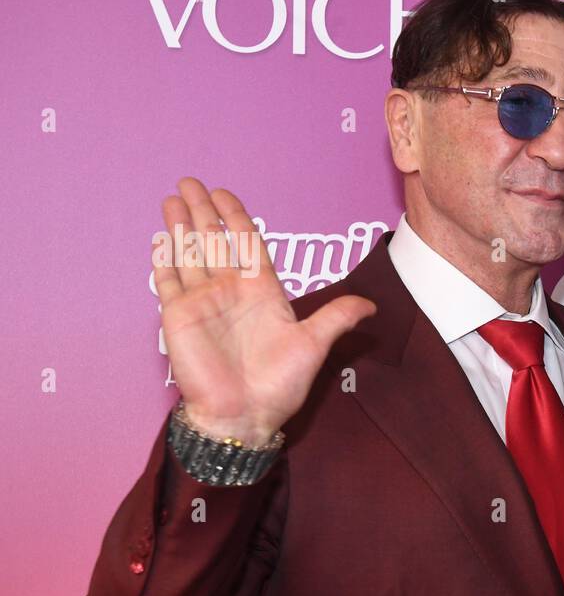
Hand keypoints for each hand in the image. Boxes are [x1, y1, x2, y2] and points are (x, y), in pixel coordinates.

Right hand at [155, 177, 376, 444]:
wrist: (245, 415)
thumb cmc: (279, 385)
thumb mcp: (314, 345)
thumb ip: (337, 318)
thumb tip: (372, 305)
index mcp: (263, 292)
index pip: (248, 244)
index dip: (237, 218)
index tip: (226, 193)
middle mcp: (231, 292)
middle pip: (214, 241)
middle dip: (203, 211)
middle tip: (190, 180)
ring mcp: (203, 302)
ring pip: (189, 254)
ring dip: (181, 226)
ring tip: (172, 197)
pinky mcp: (179, 317)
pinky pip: (169, 281)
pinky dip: (164, 260)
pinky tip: (160, 239)